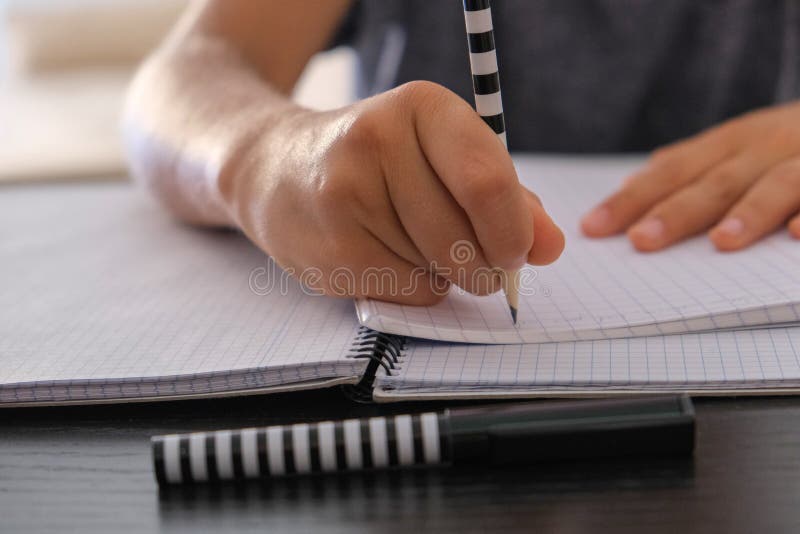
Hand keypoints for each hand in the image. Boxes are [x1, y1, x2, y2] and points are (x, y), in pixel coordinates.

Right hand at [227, 81, 564, 303]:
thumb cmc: (377, 163)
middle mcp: (376, 141)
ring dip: (447, 274)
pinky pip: (408, 292)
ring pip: (438, 269)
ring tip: (416, 245)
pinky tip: (390, 259)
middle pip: (465, 236)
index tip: (517, 250)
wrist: (274, 169)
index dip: (514, 231)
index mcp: (421, 107)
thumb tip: (550, 246)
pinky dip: (416, 288)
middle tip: (475, 259)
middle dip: (485, 264)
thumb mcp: (443, 156)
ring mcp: (344, 196)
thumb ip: (506, 196)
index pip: (487, 180)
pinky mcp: (329, 246)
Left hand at [581, 102, 799, 250]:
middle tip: (642, 241)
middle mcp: (764, 146)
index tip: (595, 229)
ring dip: (749, 211)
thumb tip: (632, 186)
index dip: (632, 199)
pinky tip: (799, 236)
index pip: (671, 172)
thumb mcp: (735, 145)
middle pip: (715, 181)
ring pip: (777, 183)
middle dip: (677, 210)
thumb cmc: (784, 142)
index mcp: (729, 143)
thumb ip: (691, 166)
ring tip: (722, 241)